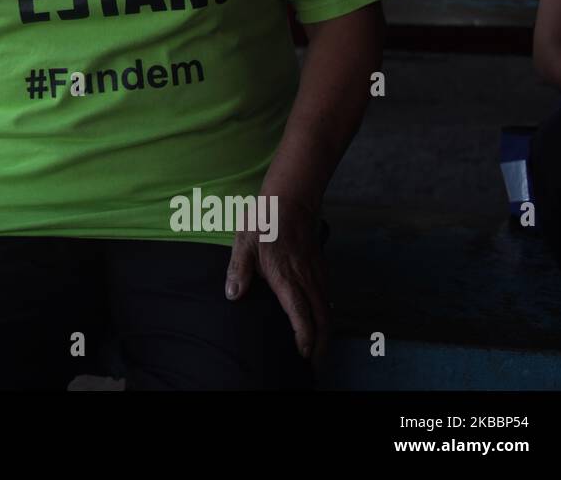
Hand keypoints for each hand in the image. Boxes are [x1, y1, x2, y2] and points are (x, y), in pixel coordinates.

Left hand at [225, 195, 328, 364]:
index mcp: (286, 276)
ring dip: (326, 331)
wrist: (292, 197)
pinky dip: (326, 313)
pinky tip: (320, 320)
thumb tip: (232, 295)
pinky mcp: (320, 266)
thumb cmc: (264, 219)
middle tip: (314, 362)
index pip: (301, 314)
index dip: (304, 337)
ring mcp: (316, 272)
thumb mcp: (244, 242)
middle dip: (321, 344)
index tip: (303, 354)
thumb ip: (238, 269)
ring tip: (318, 348)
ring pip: (328, 308)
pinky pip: (327, 296)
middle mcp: (306, 278)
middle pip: (322, 318)